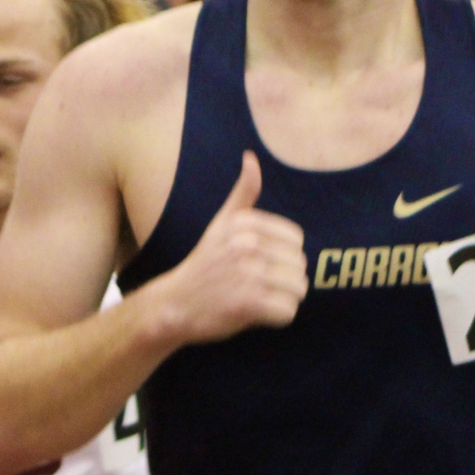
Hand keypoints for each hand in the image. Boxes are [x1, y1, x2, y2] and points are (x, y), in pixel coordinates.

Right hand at [152, 151, 306, 344]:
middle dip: (284, 279)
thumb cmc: (204, 264)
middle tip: (256, 285)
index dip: (283, 256)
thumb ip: (242, 193)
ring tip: (258, 298)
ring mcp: (248, 274)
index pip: (296, 240)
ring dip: (283, 299)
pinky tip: (256, 313)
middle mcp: (247, 245)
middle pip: (299, 265)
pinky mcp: (249, 303)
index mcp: (244, 223)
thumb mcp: (221, 223)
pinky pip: (289, 310)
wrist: (175, 305)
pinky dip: (278, 317)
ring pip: (298, 288)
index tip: (258, 263)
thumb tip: (251, 157)